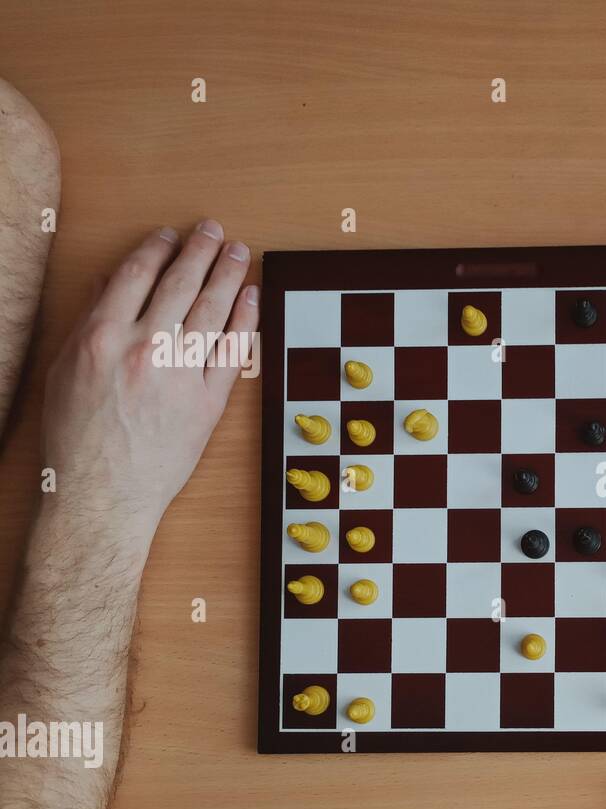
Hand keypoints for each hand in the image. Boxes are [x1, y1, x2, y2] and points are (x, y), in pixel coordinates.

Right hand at [41, 220, 257, 550]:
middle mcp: (144, 349)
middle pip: (181, 285)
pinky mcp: (209, 402)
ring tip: (239, 253)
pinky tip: (252, 299)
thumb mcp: (66, 370)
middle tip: (214, 231)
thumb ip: (90, 322)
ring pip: (213, 311)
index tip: (170, 234)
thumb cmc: (77, 436)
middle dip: (200, 250)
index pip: (136, 275)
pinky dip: (246, 321)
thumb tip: (110, 283)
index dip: (158, 248)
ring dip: (229, 275)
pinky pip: (234, 352)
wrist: (102, 493)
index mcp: (102, 337)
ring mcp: (180, 375)